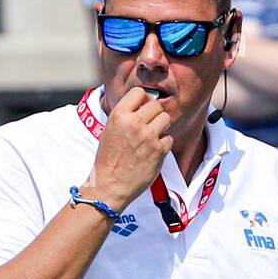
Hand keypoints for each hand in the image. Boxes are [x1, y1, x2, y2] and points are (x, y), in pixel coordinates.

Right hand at [85, 86, 173, 210]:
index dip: (142, 100)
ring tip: (151, 138)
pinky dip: (163, 145)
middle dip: (153, 115)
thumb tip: (144, 103)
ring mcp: (148, 136)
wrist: (109, 186)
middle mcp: (134, 123)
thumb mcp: (110, 130)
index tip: (141, 110)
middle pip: (156, 105)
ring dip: (161, 127)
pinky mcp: (159, 150)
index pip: (139, 92)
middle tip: (147, 127)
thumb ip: (126, 115)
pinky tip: (152, 152)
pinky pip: (169, 138)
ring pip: (166, 118)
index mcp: (119, 115)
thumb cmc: (108, 159)